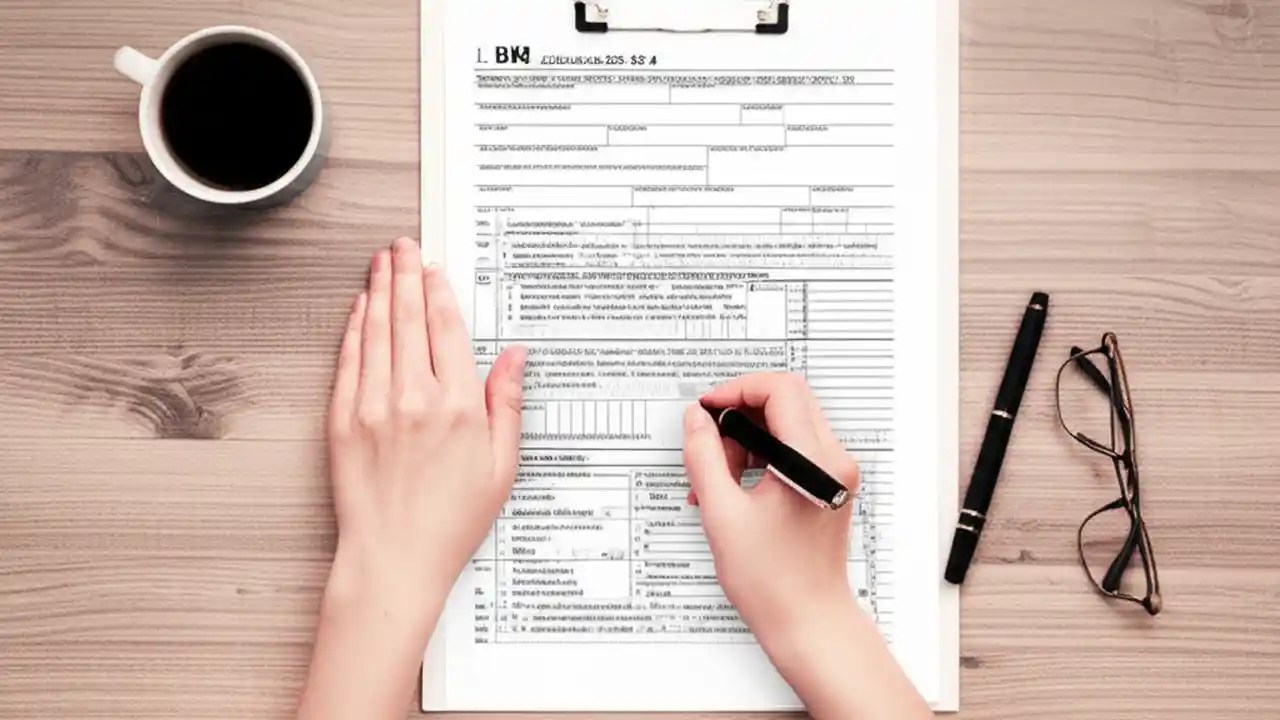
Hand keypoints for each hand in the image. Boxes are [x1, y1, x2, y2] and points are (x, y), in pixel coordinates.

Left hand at [298, 238, 524, 719]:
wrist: (395, 558)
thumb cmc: (451, 519)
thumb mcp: (502, 465)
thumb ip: (507, 402)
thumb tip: (515, 355)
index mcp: (458, 406)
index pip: (447, 329)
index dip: (440, 292)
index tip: (436, 270)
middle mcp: (414, 398)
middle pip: (410, 318)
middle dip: (406, 275)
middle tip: (404, 247)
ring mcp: (374, 407)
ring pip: (377, 331)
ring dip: (379, 290)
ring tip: (381, 263)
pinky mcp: (343, 421)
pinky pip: (349, 360)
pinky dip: (354, 328)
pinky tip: (360, 309)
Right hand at [683, 373, 930, 719]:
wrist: (807, 620)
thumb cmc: (773, 582)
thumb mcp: (721, 513)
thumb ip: (704, 456)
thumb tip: (696, 420)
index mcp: (813, 461)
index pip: (780, 390)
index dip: (737, 389)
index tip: (708, 407)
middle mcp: (832, 461)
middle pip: (785, 401)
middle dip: (739, 415)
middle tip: (708, 443)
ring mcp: (834, 473)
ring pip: (785, 425)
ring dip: (745, 440)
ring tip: (715, 478)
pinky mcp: (828, 484)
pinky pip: (791, 449)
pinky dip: (758, 457)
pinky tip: (732, 487)